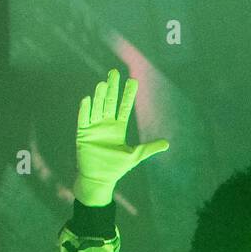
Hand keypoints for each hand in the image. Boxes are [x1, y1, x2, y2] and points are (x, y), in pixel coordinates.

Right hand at [73, 68, 170, 206]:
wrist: (99, 179)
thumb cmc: (116, 168)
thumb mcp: (135, 156)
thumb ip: (149, 148)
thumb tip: (167, 144)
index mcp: (118, 128)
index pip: (124, 107)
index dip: (128, 94)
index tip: (133, 81)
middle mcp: (106, 124)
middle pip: (109, 102)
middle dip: (112, 88)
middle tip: (114, 72)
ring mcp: (94, 128)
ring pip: (97, 107)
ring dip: (99, 96)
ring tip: (103, 83)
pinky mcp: (83, 134)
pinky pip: (83, 119)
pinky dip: (85, 109)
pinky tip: (88, 99)